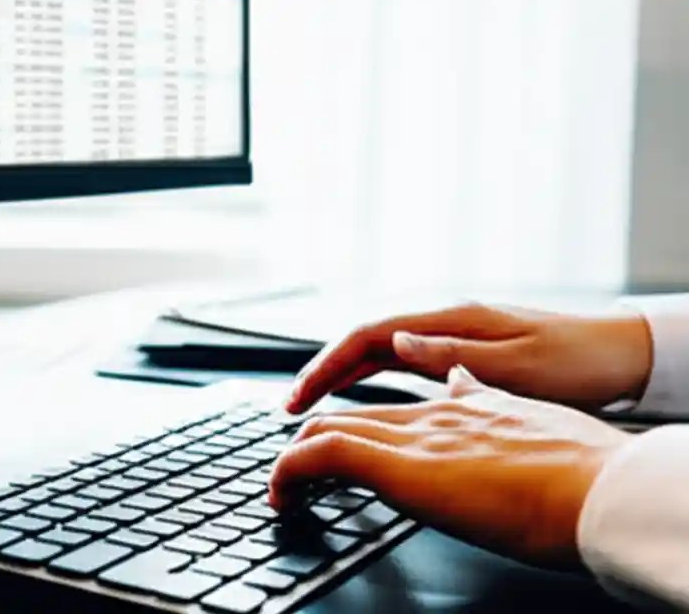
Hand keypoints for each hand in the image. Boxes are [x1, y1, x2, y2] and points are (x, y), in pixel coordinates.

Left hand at [270, 367, 632, 568]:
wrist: (597, 487)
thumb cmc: (582, 473)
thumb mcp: (535, 429)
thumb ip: (494, 409)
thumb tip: (463, 387)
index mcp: (467, 407)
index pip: (398, 409)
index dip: (363, 422)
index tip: (341, 437)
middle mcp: (432, 414)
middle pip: (355, 414)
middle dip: (319, 435)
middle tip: (297, 467)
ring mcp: (412, 435)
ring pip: (330, 427)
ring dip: (298, 455)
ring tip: (283, 486)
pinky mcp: (394, 462)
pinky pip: (320, 453)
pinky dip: (290, 470)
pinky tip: (283, 492)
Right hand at [286, 302, 652, 414]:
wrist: (625, 355)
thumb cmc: (582, 362)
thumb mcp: (518, 364)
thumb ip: (453, 355)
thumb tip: (396, 346)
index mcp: (452, 321)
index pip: (368, 337)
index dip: (326, 366)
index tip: (299, 396)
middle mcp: (446, 325)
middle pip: (365, 344)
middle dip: (323, 373)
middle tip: (292, 407)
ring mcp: (454, 338)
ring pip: (380, 354)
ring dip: (343, 377)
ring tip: (313, 405)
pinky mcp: (464, 356)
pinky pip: (402, 366)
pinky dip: (372, 381)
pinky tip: (363, 398)